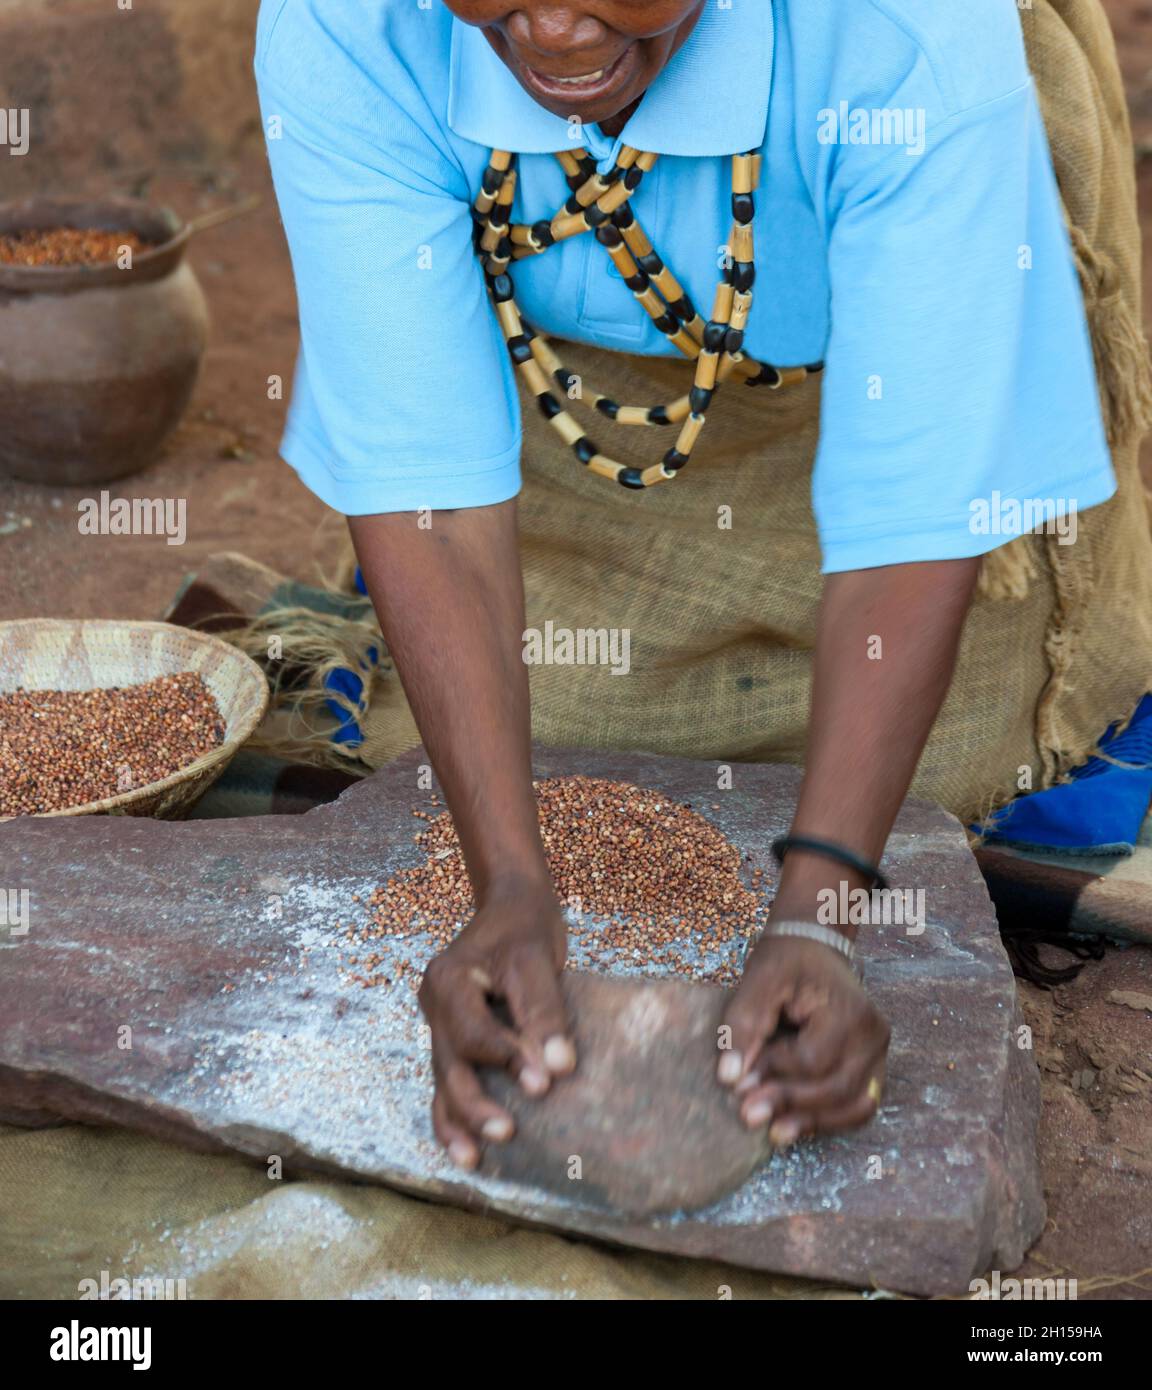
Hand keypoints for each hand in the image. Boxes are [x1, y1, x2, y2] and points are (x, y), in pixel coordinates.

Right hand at [418, 883, 575, 1168]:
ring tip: (473, 1160)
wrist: (512, 905)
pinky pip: (447, 1080)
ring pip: (442, 1080)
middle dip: (474, 1104)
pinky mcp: (453, 1038)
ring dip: (458, 1119)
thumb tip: (559, 1068)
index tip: (543, 1084)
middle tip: (507, 1132)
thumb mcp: (537, 959)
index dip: (506, 1060)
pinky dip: (453, 1113)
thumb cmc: (525, 927)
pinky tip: (465, 1148)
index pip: (473, 1033)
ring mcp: (439, 1024)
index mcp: (448, 980)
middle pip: (449, 1064)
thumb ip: (544, 1011)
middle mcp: (435, 1005)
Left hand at [717, 934, 889, 1144]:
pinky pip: (859, 1105)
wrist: (813, 947)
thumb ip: (742, 1027)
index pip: (812, 1059)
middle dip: (790, 1104)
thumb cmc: (785, 962)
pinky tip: (797, 1124)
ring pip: (855, 1105)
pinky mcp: (874, 1067)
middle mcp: (873, 1035)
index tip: (738, 1083)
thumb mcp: (757, 982)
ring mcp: (879, 1053)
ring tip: (774, 1132)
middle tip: (748, 1114)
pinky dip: (830, 1119)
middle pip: (837, 1088)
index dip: (773, 1075)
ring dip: (812, 1122)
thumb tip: (729, 1078)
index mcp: (849, 1010)